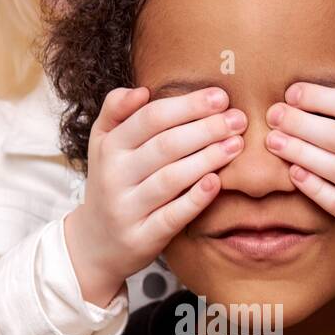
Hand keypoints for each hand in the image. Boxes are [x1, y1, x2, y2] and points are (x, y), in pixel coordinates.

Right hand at [63, 85, 247, 305]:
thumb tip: (141, 91)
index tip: (220, 97)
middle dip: (205, 129)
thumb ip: (115, 111)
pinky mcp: (142, 237)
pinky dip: (195, 198)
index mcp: (109, 148)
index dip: (187, 105)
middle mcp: (115, 176)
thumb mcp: (103, 144)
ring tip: (236, 144)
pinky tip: (217, 182)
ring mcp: (128, 209)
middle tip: (238, 120)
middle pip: (165, 146)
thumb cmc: (112, 183)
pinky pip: (172, 216)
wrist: (96, 244)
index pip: (150, 119)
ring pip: (171, 178)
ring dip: (207, 158)